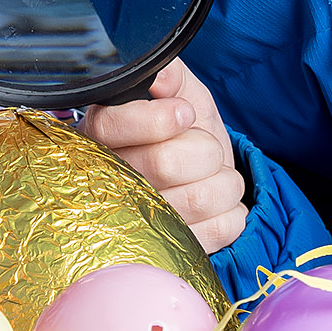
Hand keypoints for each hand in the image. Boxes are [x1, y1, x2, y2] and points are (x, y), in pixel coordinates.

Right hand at [85, 61, 246, 252]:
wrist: (202, 174)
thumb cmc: (184, 130)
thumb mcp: (178, 92)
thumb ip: (170, 75)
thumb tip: (160, 78)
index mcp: (98, 137)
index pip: (111, 128)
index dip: (155, 120)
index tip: (184, 113)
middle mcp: (107, 184)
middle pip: (164, 163)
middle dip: (203, 148)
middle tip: (204, 147)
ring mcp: (136, 226)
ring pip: (198, 199)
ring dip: (224, 180)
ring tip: (214, 173)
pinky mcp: (169, 254)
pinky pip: (220, 229)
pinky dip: (232, 210)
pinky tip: (217, 203)